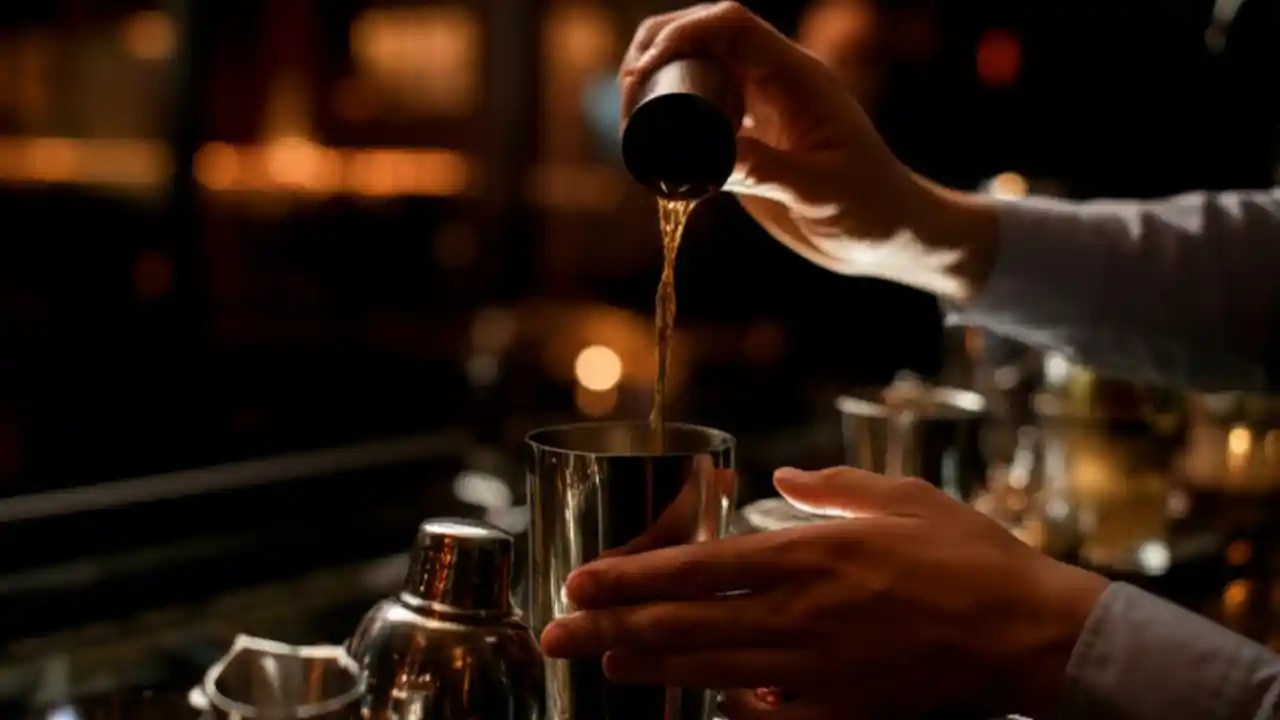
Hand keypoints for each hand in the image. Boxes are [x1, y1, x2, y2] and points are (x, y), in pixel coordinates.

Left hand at [540, 466, 1107, 718]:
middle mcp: (796, 614)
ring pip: (709, 670)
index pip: (694, 569)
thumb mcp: (902, 496)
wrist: (1024, 631)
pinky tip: (700, 700)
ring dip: (648, 666)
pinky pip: (768, 715)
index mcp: (806, 555)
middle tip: (554, 636)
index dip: (628, 578)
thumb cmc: (968, 555)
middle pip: (682, 626)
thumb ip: (833, 487)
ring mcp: (814, 669)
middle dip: (609, 629)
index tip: (580, 582)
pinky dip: (727, 708)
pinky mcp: (840, 707)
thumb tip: (784, 481)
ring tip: (602, 663)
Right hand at [619, 2, 997, 300]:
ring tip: (629, 123)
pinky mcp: (747, 139)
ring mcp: (759, 108)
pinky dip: (670, 120)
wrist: (889, 235)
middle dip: (656, 49)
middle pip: (704, 34)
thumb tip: (707, 159)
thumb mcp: (818, 192)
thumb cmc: (870, 209)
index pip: (732, 25)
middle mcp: (774, 82)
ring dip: (657, 81)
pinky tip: (652, 151)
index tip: (643, 70)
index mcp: (797, 77)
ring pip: (697, 69)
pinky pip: (700, 112)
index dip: (682, 32)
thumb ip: (766, 172)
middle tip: (626, 96)